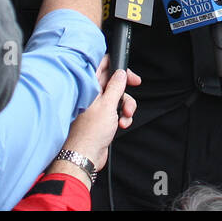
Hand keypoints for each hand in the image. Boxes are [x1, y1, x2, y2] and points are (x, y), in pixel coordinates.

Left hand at [57, 61, 140, 178]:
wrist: (85, 156)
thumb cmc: (90, 133)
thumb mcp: (108, 105)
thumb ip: (116, 86)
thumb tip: (121, 73)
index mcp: (90, 87)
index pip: (101, 66)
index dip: (116, 64)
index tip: (127, 70)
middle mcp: (93, 95)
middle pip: (113, 81)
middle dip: (125, 87)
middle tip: (136, 84)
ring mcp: (97, 107)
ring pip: (118, 98)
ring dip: (126, 105)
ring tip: (125, 115)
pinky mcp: (102, 119)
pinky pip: (117, 112)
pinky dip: (123, 117)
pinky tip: (121, 124)